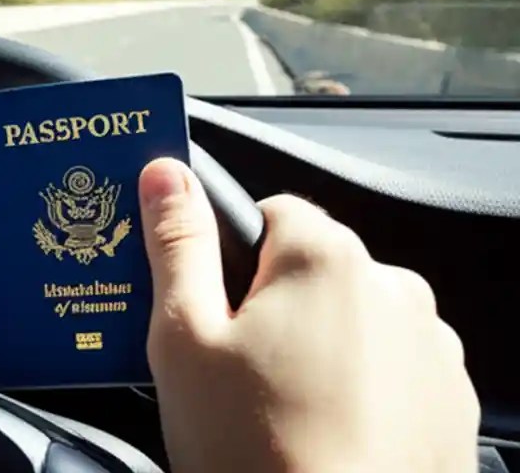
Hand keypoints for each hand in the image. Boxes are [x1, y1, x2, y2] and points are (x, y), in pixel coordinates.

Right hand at [138, 158, 478, 472]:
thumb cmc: (254, 453)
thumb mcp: (184, 339)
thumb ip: (177, 244)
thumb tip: (166, 173)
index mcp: (327, 259)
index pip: (272, 212)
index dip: (231, 260)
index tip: (213, 311)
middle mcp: (396, 291)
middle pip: (315, 270)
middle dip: (274, 308)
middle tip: (235, 374)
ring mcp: (433, 352)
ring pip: (354, 323)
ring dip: (321, 350)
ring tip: (279, 416)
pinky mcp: (452, 407)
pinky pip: (393, 374)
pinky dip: (359, 393)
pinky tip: (322, 437)